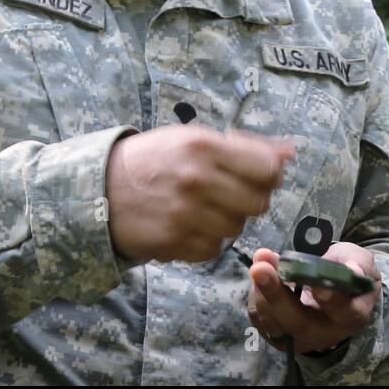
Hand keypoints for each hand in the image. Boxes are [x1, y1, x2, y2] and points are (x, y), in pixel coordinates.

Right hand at [106, 124, 293, 262]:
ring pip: (237, 229)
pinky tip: (190, 225)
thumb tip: (290, 152)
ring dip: (228, 221)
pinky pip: (213, 249)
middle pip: (258, 204)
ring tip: (205, 209)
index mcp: (204, 146)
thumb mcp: (195, 139)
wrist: (99, 189)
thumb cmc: (154, 159)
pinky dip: (207, 240)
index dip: (270, 175)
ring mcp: (185, 214)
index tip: (259, 176)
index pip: (268, 170)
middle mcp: (197, 180)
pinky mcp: (173, 242)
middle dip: (250, 200)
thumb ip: (245, 146)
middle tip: (231, 194)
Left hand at [247, 242, 380, 353]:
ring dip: (261, 289)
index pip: (345, 312)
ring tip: (262, 258)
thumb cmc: (346, 273)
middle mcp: (323, 333)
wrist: (330, 289)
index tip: (319, 285)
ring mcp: (296, 336)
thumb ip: (358, 264)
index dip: (332, 300)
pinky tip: (262, 268)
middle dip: (276, 294)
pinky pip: (259, 315)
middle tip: (260, 268)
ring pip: (273, 320)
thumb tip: (352, 269)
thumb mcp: (359, 262)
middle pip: (298, 322)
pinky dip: (256, 290)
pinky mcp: (274, 332)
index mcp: (350, 316)